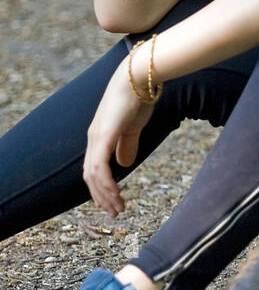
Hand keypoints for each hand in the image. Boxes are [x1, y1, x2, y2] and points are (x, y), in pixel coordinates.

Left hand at [84, 58, 157, 215]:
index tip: (112, 202)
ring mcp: (96, 137)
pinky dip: (106, 184)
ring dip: (105, 195)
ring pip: (93, 175)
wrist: (138, 77)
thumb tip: (123, 164)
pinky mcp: (103, 136)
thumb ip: (127, 145)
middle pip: (90, 176)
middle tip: (114, 212)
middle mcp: (93, 139)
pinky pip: (100, 167)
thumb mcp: (133, 127)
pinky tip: (115, 195)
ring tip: (117, 209)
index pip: (94, 168)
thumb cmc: (138, 97)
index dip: (101, 187)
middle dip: (101, 197)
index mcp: (99, 136)